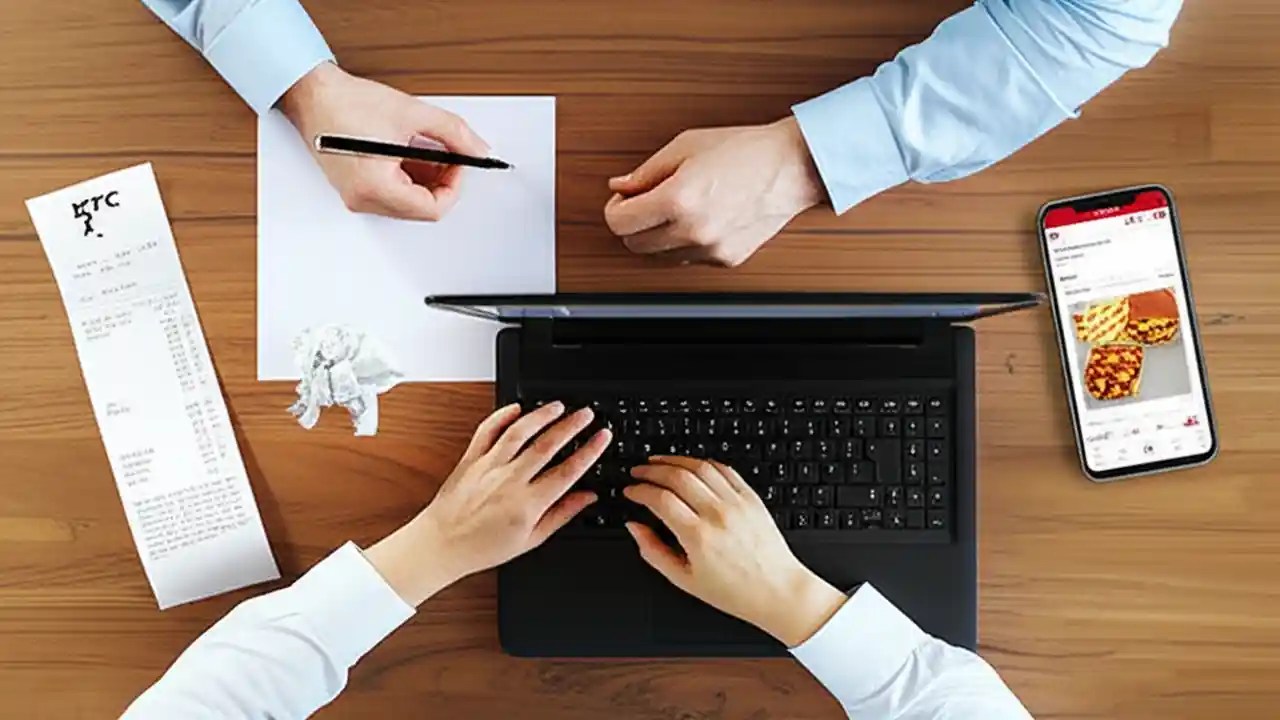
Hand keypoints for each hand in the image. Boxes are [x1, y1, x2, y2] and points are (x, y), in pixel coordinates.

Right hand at [280, 62, 489, 220]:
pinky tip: (408, 152)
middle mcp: (363, 200)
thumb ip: (454, 133)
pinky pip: (391, 194)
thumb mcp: (412, 114)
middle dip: (440, 182)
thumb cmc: (346, 102)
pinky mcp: (354, 190)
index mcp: (376, 187)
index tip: (459, 164)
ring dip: (424, 179)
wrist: (312, 94)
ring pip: (407, 204)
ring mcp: (356, 197)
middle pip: (420, 209)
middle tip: (447, 155)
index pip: (432, 209)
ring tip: (423, 148)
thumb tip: (477, 150)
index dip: (454, 186)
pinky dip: (407, 177)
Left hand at [364, 402, 609, 605]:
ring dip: (542, 415)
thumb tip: (587, 497)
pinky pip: (488, 431)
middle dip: (572, 425)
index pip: (568, 471)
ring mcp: (488, 467)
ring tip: (559, 406)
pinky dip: (502, 416)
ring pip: (520, 432)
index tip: (602, 437)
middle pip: (547, 445)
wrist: (442, 545)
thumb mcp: (531, 539)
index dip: (590, 451)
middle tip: (587, 414)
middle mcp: (509, 481)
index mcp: (528, 504)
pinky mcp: (471, 459)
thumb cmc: (483, 547)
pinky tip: (517, 409)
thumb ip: (562, 514)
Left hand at [603, 117, 823, 266]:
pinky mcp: (725, 259)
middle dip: (632, 224)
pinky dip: (683, 243)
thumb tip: (619, 187)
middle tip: (643, 203)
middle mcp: (693, 230)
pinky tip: (698, 219)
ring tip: (674, 209)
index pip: (619, 223)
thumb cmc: (744, 151)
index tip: (620, 200)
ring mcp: (711, 249)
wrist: (791, 167)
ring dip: (656, 236)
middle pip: (634, 245)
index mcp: (679, 199)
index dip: (615, 210)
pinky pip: (687, 258)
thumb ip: (646, 172)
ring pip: (658, 257)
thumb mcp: (685, 147)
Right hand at [624, 457, 846, 646]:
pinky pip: (724, 470)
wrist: (777, 590)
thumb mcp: (684, 580)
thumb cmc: (734, 591)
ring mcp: (737, 503)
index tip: (631, 491)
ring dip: (674, 460)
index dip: (639, 490)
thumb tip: (634, 528)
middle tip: (639, 472)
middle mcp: (718, 515)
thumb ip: (653, 551)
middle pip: (677, 476)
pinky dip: (703, 463)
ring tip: (659, 462)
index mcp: (698, 537)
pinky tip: (691, 465)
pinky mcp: (751, 498)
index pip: (660, 499)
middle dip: (651, 470)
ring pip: (700, 467)